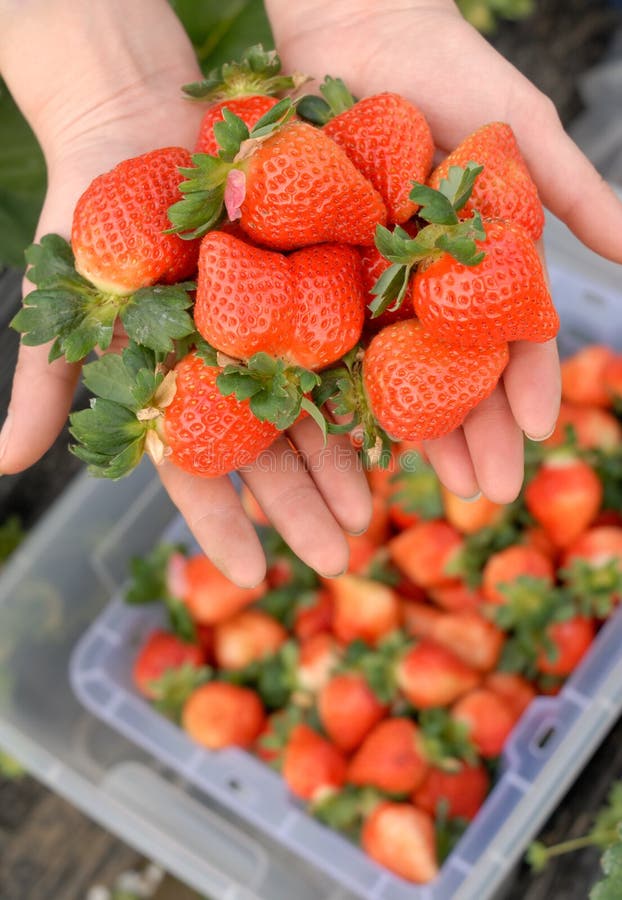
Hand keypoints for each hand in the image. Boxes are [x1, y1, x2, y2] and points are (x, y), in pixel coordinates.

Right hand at [0, 0, 371, 585]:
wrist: (129, 131)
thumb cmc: (89, 227)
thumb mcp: (66, 312)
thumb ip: (47, 390)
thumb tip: (2, 465)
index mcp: (176, 397)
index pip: (198, 475)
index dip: (222, 526)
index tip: (249, 575)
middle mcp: (229, 380)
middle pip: (270, 459)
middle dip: (301, 510)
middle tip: (335, 558)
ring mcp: (270, 341)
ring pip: (311, 416)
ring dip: (340, 466)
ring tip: (369, 512)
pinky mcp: (306, 293)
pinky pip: (341, 348)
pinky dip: (362, 388)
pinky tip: (390, 430)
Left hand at [267, 0, 621, 503]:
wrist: (357, 31)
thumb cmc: (449, 75)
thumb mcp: (521, 134)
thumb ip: (570, 195)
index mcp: (482, 266)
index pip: (512, 342)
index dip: (529, 388)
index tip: (539, 433)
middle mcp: (428, 289)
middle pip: (456, 375)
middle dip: (475, 433)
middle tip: (487, 490)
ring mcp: (372, 286)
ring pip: (397, 372)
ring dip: (417, 431)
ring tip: (427, 484)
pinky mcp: (317, 273)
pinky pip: (328, 336)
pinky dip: (340, 383)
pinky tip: (348, 433)